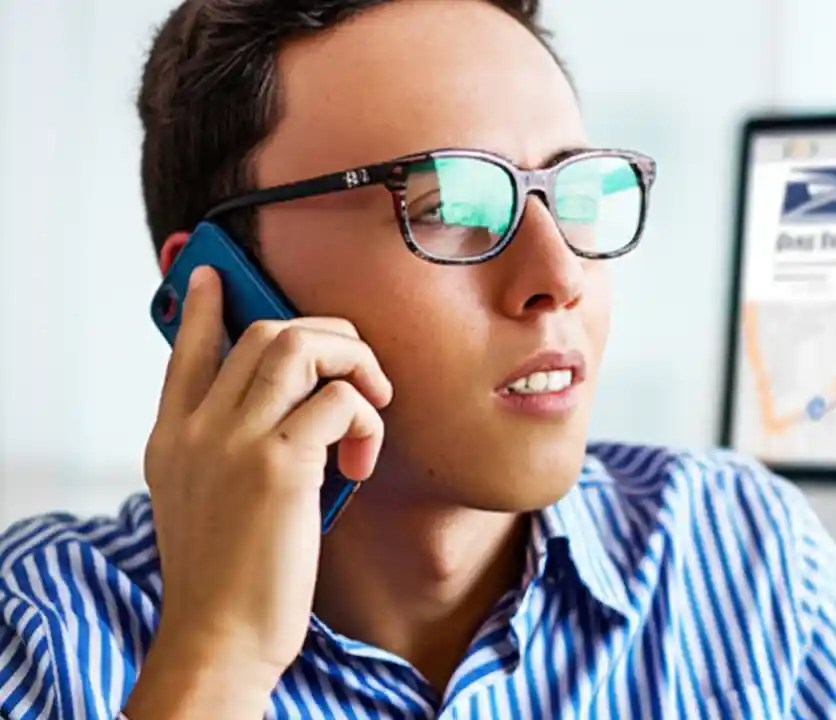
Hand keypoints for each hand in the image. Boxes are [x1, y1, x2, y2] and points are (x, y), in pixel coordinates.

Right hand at [126, 266, 391, 717]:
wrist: (220, 638)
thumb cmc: (227, 578)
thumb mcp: (205, 503)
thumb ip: (226, 453)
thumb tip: (283, 417)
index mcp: (172, 439)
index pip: (185, 352)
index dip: (203, 308)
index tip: (214, 278)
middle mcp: (198, 430)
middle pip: (266, 333)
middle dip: (331, 338)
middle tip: (362, 376)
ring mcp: (235, 442)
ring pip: (303, 347)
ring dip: (356, 365)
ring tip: (374, 408)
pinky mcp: (280, 465)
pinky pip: (340, 400)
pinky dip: (367, 419)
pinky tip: (363, 463)